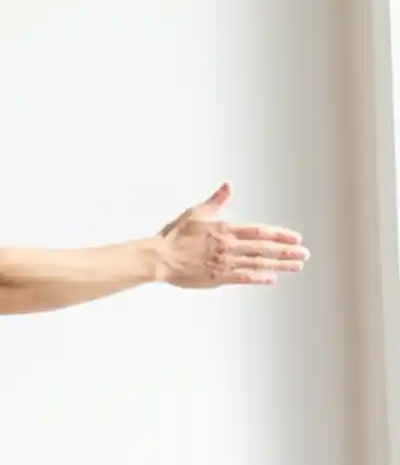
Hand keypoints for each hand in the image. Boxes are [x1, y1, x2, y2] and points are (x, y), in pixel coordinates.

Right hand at [156, 182, 309, 287]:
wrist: (160, 258)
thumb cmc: (175, 236)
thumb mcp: (196, 213)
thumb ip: (216, 201)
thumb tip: (228, 186)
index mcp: (225, 230)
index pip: (260, 232)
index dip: (281, 235)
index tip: (295, 237)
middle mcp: (229, 247)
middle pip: (265, 249)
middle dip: (287, 251)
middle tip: (304, 253)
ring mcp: (225, 263)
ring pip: (259, 264)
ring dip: (280, 265)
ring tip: (296, 266)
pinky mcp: (218, 278)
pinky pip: (244, 278)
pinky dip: (259, 278)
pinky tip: (272, 278)